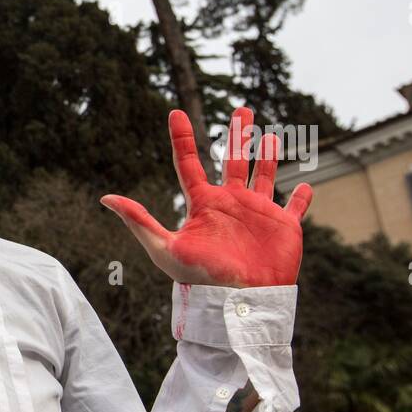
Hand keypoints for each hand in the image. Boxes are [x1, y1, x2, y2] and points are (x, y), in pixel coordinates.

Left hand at [100, 107, 312, 287]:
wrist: (239, 302)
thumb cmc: (200, 278)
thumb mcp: (165, 248)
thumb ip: (139, 221)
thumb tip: (106, 198)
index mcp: (204, 204)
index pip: (189, 164)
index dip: (182, 138)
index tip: (175, 113)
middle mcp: (230, 204)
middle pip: (233, 160)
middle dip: (237, 134)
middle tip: (241, 109)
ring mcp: (258, 213)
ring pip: (265, 175)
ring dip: (267, 155)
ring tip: (268, 134)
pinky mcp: (285, 227)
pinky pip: (295, 207)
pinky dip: (301, 197)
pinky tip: (305, 186)